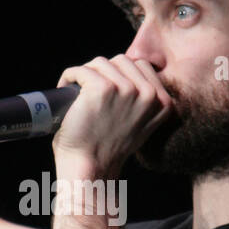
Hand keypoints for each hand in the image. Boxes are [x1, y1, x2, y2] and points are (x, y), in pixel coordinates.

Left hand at [52, 55, 174, 176]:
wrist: (90, 169)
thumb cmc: (108, 150)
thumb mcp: (140, 126)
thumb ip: (143, 103)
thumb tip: (128, 77)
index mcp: (163, 103)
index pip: (142, 66)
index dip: (120, 74)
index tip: (106, 88)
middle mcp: (148, 95)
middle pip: (121, 60)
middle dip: (103, 72)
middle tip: (89, 90)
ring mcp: (126, 89)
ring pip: (101, 63)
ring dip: (86, 74)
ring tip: (77, 91)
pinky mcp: (102, 88)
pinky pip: (81, 70)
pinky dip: (70, 77)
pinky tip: (66, 89)